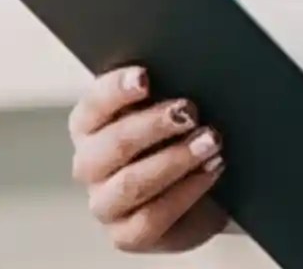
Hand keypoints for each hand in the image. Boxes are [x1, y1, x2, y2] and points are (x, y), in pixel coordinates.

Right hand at [68, 66, 228, 252]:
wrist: (202, 192)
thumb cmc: (179, 142)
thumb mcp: (172, 111)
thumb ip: (167, 91)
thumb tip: (190, 68)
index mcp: (91, 126)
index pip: (94, 104)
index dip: (117, 89)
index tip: (145, 77)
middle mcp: (91, 164)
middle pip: (114, 143)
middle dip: (155, 125)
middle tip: (190, 112)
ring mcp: (105, 202)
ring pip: (132, 182)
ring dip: (175, 159)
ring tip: (210, 142)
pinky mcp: (127, 235)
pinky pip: (151, 217)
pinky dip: (186, 191)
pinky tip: (210, 171)